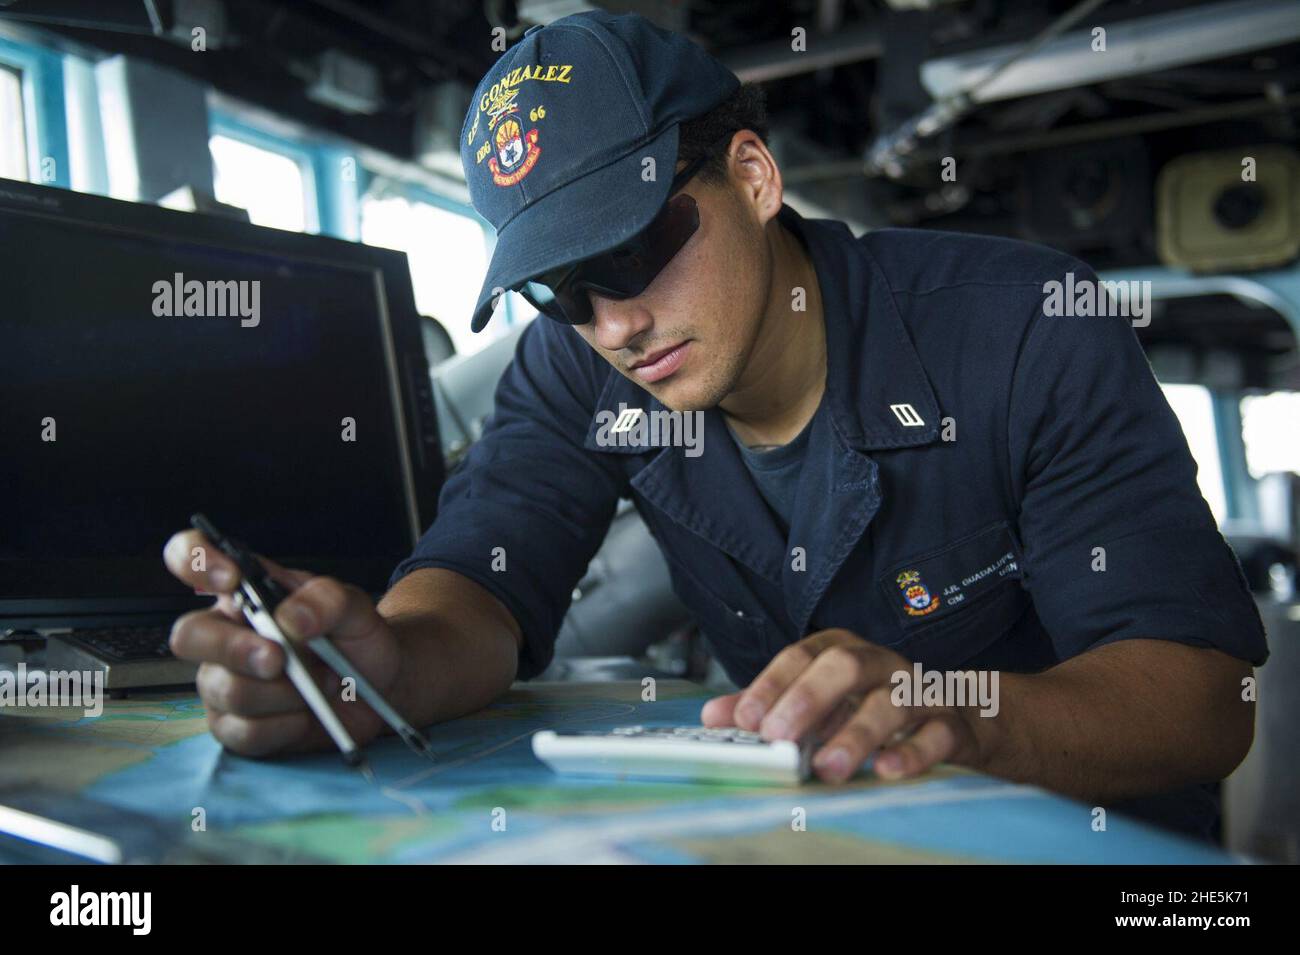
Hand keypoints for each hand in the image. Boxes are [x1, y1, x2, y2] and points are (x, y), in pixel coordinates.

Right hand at [162, 529, 401, 757]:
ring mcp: (224, 681)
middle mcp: (225, 633)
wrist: (382, 688)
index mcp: (247, 592)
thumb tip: (290, 617)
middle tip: (280, 659)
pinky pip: (241, 732)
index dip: (194, 560)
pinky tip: (306, 715)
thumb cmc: (357, 639)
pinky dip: (284, 726)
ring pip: (224, 689)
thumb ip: (328, 600)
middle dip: (236, 649)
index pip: (191, 556)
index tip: (230, 580)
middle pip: (188, 635)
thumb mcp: (355, 608)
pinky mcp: (235, 725)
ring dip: (282, 692)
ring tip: (320, 684)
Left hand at [701, 628, 980, 783]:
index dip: (771, 684)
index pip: (801, 655)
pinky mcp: (952, 725)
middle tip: (777, 736)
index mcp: (842, 650)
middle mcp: (880, 663)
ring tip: (827, 766)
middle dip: (807, 698)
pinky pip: (937, 734)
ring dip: (857, 734)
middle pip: (845, 665)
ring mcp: (919, 690)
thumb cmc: (874, 705)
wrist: (961, 716)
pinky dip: (912, 752)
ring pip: (891, 701)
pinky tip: (887, 770)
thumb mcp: (820, 703)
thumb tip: (714, 717)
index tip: (745, 720)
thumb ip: (769, 707)